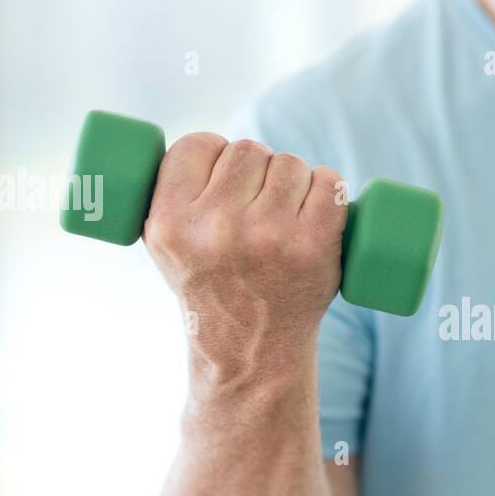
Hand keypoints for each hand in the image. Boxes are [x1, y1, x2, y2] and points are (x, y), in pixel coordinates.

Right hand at [143, 134, 347, 385]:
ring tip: (284, 214)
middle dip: (257, 168)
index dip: (214, 154)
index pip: (197, 144)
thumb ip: (168, 195)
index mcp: (171, 223)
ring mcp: (269, 237)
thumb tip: (202, 145)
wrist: (253, 351)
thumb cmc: (212, 287)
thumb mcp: (165, 247)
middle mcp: (218, 229)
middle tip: (257, 203)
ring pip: (290, 163)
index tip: (222, 176)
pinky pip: (329, 182)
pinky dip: (328, 189)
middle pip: (248, 150)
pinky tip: (317, 208)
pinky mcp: (314, 246)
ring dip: (293, 179)